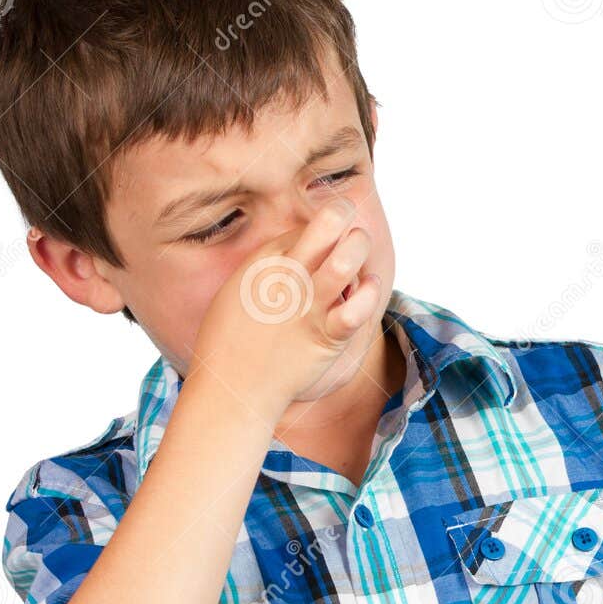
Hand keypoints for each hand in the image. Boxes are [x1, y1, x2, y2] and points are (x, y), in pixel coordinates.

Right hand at [188, 198, 381, 417]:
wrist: (234, 387)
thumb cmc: (233, 339)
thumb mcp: (239, 289)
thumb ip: (267, 267)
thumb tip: (296, 249)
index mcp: (263, 261)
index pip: (308, 225)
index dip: (324, 228)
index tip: (324, 244)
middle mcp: (287, 276)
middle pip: (329, 222)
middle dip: (346, 215)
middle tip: (350, 232)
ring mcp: (309, 306)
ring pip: (347, 259)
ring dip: (361, 248)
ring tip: (359, 255)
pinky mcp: (326, 337)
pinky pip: (357, 308)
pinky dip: (369, 293)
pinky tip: (368, 288)